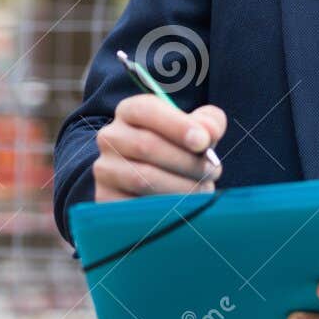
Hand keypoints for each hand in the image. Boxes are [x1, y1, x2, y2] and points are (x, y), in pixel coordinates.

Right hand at [93, 94, 224, 201]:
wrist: (148, 182)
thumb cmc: (178, 148)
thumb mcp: (194, 129)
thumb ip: (207, 122)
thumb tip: (208, 133)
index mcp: (130, 111)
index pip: (146, 110)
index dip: (176, 125)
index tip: (203, 142)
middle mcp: (111, 137)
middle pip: (147, 145)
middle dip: (187, 161)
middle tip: (213, 171)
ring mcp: (105, 169)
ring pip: (142, 178)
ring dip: (181, 186)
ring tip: (204, 189)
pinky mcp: (105, 199)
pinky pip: (135, 205)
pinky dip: (165, 208)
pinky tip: (184, 206)